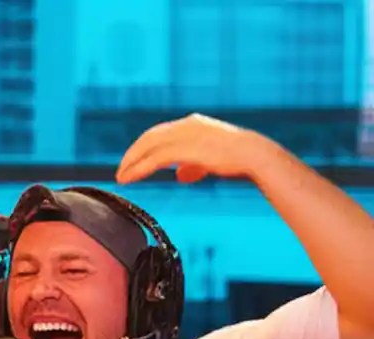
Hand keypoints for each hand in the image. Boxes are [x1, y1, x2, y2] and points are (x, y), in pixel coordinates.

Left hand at [116, 113, 280, 184]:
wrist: (254, 155)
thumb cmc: (238, 159)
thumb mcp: (211, 158)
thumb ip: (193, 164)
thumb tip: (180, 175)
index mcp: (192, 123)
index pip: (160, 132)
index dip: (144, 146)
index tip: (134, 159)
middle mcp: (185, 124)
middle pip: (149, 137)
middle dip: (133, 153)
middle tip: (122, 169)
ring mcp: (184, 135)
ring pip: (147, 147)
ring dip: (131, 162)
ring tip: (121, 176)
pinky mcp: (183, 148)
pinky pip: (153, 159)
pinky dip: (138, 168)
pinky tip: (129, 178)